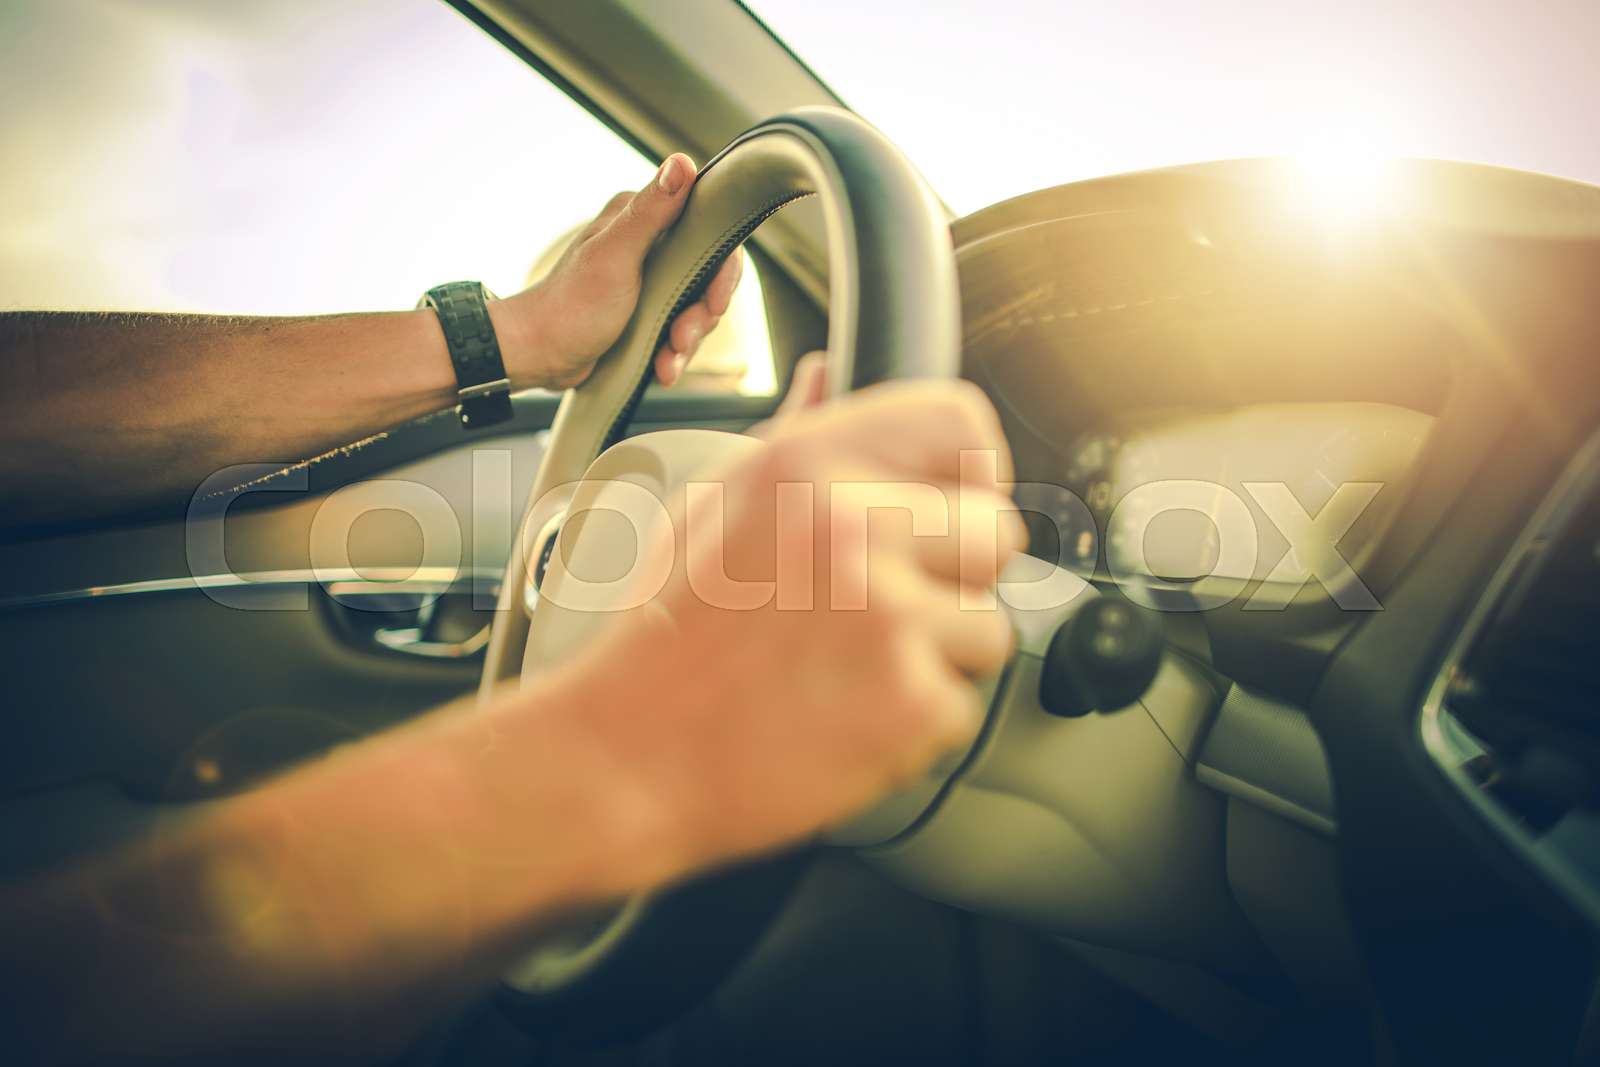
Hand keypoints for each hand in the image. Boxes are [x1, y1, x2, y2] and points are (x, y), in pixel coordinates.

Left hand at [491, 153, 742, 389]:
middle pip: (708, 274)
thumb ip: (650, 212)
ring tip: (668, 359)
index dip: (721, 270)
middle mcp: (648, 243)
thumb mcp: (614, 256)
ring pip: (697, 306)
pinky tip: (663, 367)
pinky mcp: (646, 310)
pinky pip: (680, 328)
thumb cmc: (570, 306)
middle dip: (702, 314)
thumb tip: (682, 163)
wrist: (539, 355)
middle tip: (682, 336)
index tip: (713, 302)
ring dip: (689, 339)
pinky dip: (675, 352)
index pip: (707, 230)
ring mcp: (649, 279)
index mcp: (640, 218)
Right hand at [564, 379, 1023, 887]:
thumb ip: (789, 435)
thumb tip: (824, 373)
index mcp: (807, 462)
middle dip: (953, 578)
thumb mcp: (710, 506)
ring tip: (846, 668)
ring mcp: (888, 614)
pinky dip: (914, 724)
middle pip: (996, 530)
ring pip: (987, 625)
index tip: (936, 516)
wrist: (623, 757)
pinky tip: (843, 715)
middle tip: (876, 612)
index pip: (962, 425)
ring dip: (935, 656)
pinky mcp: (909, 700)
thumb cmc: (666, 635)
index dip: (964, 476)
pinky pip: (960, 704)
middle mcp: (855, 523)